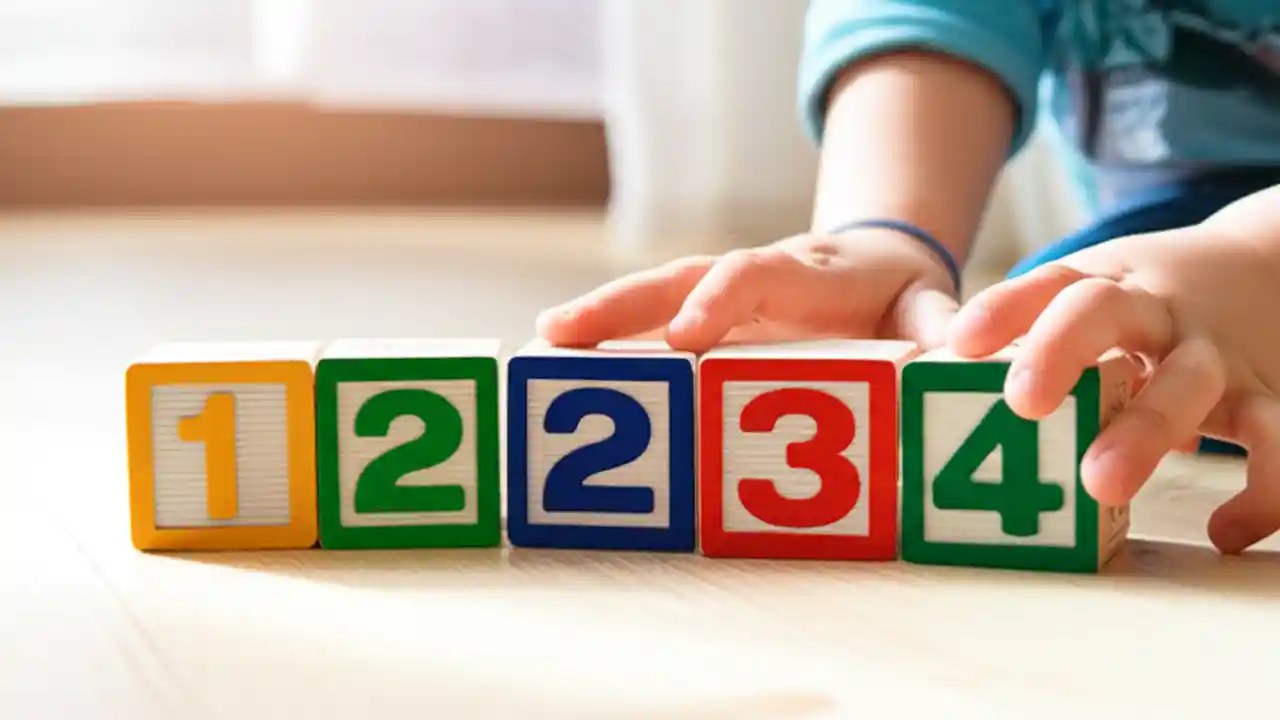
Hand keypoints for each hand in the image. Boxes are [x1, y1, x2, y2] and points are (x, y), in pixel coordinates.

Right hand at [536, 229, 958, 351]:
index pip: (756, 274)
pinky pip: (651, 325)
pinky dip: (610, 342)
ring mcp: (722, 295)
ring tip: (544, 346)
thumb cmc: (899, 293)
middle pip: (680, 277)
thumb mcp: (928, 307)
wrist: (877, 262)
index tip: (687, 338)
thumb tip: (954, 361)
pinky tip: (564, 364)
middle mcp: (753, 276)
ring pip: (653, 297)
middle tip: (563, 333)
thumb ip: (940, 329)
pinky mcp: (706, 317)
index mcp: (806, 271)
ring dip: (599, 319)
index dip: (720, 300)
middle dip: (623, 304)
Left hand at [949, 186, 1279, 553]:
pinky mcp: (1267, 392)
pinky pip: (1275, 440)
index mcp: (1105, 282)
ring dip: (1145, 431)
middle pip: (1106, 314)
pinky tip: (1224, 532)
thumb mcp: (1096, 297)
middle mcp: (1156, 309)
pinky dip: (1261, 490)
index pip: (1048, 282)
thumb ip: (1032, 337)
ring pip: (1188, 380)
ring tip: (1100, 483)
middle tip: (1021, 403)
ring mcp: (1213, 351)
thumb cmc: (1147, 302)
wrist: (1270, 265)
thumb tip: (934, 384)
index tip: (960, 344)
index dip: (1003, 309)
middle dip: (1061, 352)